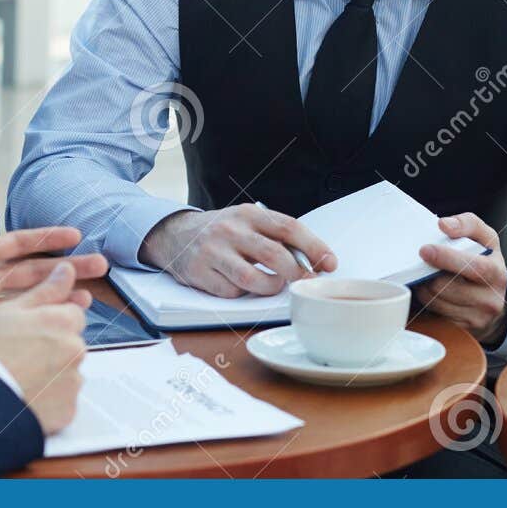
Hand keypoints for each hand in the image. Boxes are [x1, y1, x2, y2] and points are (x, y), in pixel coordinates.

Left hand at [0, 180, 106, 367]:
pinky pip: (18, 327)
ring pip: (33, 300)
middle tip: (101, 265)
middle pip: (38, 272)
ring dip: (61, 298)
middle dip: (70, 268)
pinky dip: (40, 325)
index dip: (50, 238)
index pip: (23, 243)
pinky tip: (58, 327)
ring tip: (89, 299)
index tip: (77, 234)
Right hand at [0, 262, 88, 435]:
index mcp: (63, 320)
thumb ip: (45, 290)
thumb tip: (68, 270)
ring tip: (17, 378)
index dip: (49, 320)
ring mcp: (72, 383)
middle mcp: (75, 350)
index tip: (29, 330)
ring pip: (68, 373)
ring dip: (51, 374)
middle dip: (52, 347)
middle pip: (71, 343)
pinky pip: (63, 401)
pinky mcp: (67, 411)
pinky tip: (23, 396)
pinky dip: (49, 400)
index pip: (72, 313)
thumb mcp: (8, 310)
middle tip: (18, 355)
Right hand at [137, 204, 335, 296]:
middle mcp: (231, 230)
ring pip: (253, 279)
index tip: (330, 263)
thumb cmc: (224, 232)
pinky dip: (243, 293)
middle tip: (306, 282)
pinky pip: (232, 291)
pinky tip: (243, 286)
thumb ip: (276, 236)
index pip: (289, 228)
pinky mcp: (200, 272)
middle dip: (297, 273)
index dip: (314, 247)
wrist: (176, 234)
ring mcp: (213, 251)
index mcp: (250, 214)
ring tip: (275, 285)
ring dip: (271, 287)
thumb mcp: (249, 222)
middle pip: (274, 255)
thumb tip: (314, 260)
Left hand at [413, 214, 506, 345]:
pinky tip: (431, 291)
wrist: (495, 301)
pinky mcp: (463, 330)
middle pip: (446, 286)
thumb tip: (444, 225)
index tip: (425, 250)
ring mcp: (477, 318)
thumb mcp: (485, 238)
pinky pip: (435, 314)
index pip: (473, 266)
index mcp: (497, 273)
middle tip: (420, 262)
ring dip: (424, 286)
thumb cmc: (485, 263)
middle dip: (428, 273)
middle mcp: (490, 299)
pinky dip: (427, 301)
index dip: (447, 258)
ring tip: (426, 276)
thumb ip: (467, 224)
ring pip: (436, 301)